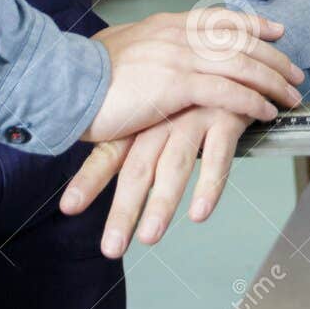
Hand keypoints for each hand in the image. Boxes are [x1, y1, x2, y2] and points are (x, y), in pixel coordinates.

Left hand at [60, 107, 249, 257]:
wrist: (240, 61)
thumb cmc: (197, 92)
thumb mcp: (162, 109)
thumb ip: (138, 137)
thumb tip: (113, 169)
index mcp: (143, 119)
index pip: (111, 152)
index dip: (90, 179)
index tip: (69, 208)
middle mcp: (163, 119)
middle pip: (138, 168)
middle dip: (124, 210)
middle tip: (112, 248)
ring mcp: (194, 117)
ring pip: (174, 165)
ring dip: (161, 204)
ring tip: (149, 237)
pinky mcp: (226, 118)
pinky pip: (217, 157)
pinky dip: (209, 185)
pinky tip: (200, 212)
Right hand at [80, 9, 303, 142]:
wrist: (63, 82)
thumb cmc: (84, 75)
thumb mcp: (121, 50)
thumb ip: (145, 50)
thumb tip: (151, 56)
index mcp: (165, 24)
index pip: (220, 19)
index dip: (253, 24)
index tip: (276, 30)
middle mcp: (178, 35)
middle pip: (240, 42)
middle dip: (274, 57)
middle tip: (297, 72)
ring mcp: (179, 58)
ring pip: (242, 66)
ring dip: (272, 82)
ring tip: (292, 97)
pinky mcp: (178, 85)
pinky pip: (228, 92)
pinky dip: (252, 102)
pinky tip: (267, 112)